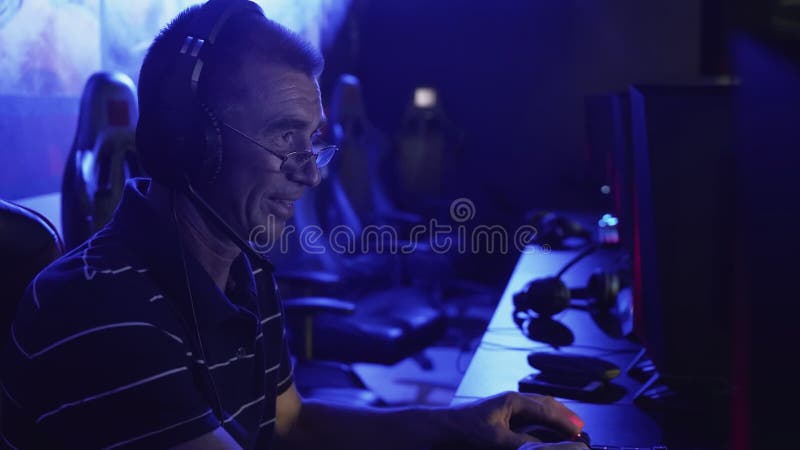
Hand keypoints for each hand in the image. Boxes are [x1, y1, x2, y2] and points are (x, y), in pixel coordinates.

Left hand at [445, 391, 584, 449]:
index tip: (579, 433)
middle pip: (545, 404)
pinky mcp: (501, 417)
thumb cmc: (464, 430)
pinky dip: (542, 421)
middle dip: (563, 415)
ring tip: (568, 426)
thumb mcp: (497, 440)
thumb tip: (546, 447)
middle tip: (579, 427)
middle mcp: (511, 401)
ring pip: (538, 408)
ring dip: (554, 417)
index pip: (546, 410)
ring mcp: (506, 408)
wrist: (441, 429)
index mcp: (513, 401)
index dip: (564, 422)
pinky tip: (544, 430)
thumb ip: (523, 443)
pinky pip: (528, 416)